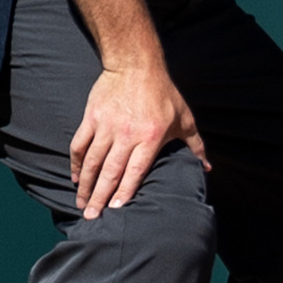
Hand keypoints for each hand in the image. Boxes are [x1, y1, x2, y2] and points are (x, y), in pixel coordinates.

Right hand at [70, 60, 206, 217]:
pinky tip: (75, 178)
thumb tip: (206, 168)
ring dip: (84, 185)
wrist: (136, 65)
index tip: (116, 210)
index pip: (135, 170)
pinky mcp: (91, 118)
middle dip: (99, 196)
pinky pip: (79, 145)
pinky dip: (75, 163)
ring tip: (81, 203)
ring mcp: (106, 127)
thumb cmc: (164, 94)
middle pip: (110, 171)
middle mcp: (126, 134)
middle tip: (91, 217)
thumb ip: (195, 146)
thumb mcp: (185, 119)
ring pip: (91, 161)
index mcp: (150, 137)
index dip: (124, 191)